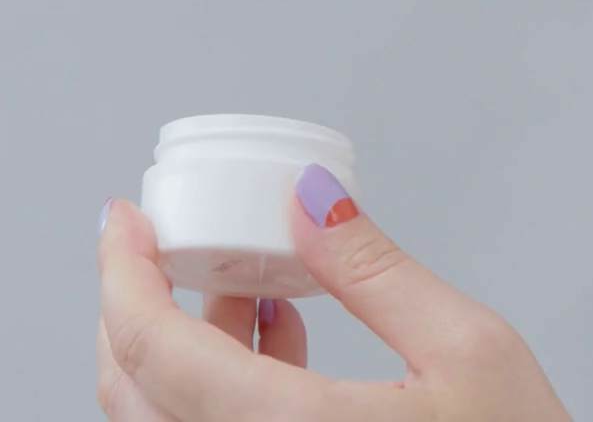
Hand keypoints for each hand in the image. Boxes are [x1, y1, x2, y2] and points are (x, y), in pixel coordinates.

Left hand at [96, 166, 571, 420]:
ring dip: (183, 346)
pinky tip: (279, 337)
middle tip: (163, 245)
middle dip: (136, 305)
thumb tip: (308, 201)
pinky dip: (216, 389)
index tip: (123, 221)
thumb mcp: (471, 349)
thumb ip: (374, 271)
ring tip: (246, 283)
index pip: (154, 348)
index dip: (122, 273)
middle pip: (135, 392)